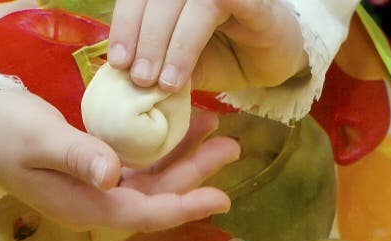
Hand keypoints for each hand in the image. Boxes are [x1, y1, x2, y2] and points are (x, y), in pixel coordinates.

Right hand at [0, 89, 237, 231]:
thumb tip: (113, 176)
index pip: (143, 214)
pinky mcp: (92, 168)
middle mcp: (94, 202)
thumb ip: (77, 156)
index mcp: (83, 206)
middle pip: (155, 197)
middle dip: (195, 176)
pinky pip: (136, 163)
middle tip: (231, 146)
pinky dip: (159, 147)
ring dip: (182, 158)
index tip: (222, 197)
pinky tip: (177, 126)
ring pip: (150, 179)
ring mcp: (93, 186)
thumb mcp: (37, 138)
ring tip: (215, 132)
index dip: (184, 207)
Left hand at [108, 0, 307, 92]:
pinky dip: (187, 43)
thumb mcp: (180, 63)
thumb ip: (154, 61)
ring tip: (160, 83)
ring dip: (164, 45)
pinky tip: (179, 77)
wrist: (273, 59)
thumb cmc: (224, 55)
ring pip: (179, 2)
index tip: (117, 62)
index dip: (124, 25)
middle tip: (138, 78)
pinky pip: (213, 6)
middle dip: (141, 38)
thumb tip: (119, 75)